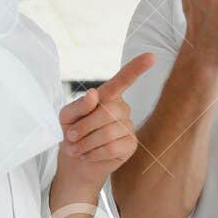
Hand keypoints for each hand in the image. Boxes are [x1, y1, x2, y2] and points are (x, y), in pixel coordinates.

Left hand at [57, 53, 155, 188]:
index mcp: (108, 96)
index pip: (123, 80)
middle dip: (84, 127)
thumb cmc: (72, 133)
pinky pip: (112, 148)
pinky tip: (89, 155)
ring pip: (108, 133)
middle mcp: (122, 108)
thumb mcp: (66, 117)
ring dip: (85, 143)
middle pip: (108, 112)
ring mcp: (129, 126)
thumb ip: (79, 106)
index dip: (136, 68)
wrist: (76, 160)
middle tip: (71, 137)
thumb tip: (94, 94)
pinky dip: (94, 154)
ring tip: (77, 148)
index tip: (151, 57)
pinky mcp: (131, 144)